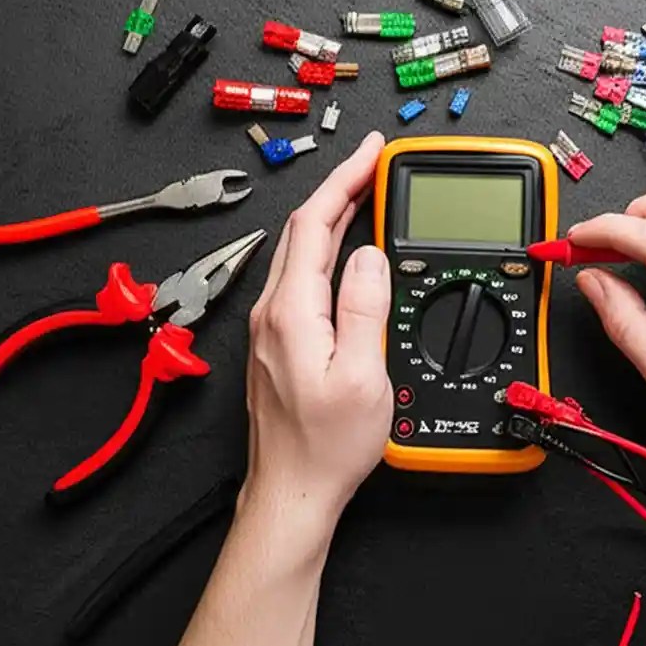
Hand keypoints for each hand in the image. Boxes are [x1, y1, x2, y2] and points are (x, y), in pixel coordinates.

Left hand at [244, 132, 390, 515]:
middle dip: (340, 188)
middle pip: (303, 230)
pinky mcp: (276, 344)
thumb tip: (372, 255)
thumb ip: (366, 307)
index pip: (316, 223)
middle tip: (375, 166)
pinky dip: (325, 250)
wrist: (292, 492)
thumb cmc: (325, 447)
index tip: (373, 152)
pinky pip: (299, 278)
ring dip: (333, 218)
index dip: (346, 178)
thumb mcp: (364, 375)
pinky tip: (345, 253)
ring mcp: (269, 328)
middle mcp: (272, 313)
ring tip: (366, 197)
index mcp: (292, 312)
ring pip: (300, 252)